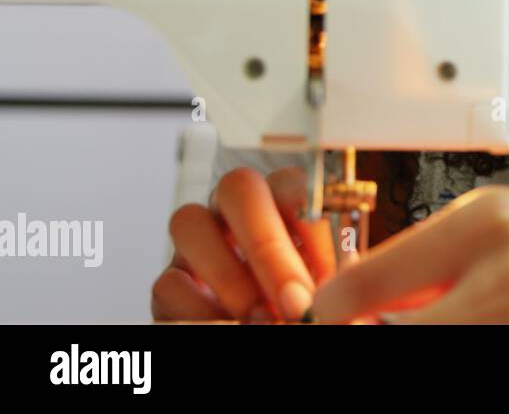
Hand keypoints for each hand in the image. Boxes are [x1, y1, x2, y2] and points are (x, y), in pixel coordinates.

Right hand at [151, 167, 334, 321]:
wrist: (274, 326)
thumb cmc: (307, 303)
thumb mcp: (328, 289)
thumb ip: (332, 280)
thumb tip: (339, 286)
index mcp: (283, 200)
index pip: (292, 180)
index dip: (311, 219)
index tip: (333, 270)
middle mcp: (236, 211)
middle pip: (237, 187)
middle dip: (267, 245)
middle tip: (295, 301)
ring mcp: (196, 242)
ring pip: (189, 222)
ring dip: (230, 277)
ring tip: (263, 321)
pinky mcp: (169, 284)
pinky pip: (167, 282)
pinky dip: (201, 311)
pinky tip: (232, 329)